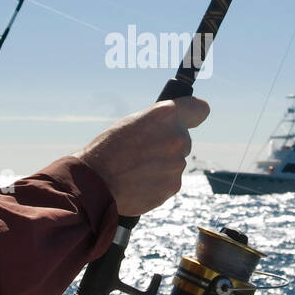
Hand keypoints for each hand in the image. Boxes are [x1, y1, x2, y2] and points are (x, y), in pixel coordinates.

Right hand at [75, 97, 209, 215]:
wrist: (95, 184)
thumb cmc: (107, 150)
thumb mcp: (132, 123)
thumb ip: (158, 122)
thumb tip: (174, 126)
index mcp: (166, 115)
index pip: (200, 109)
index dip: (193, 115)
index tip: (190, 119)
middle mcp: (177, 138)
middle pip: (183, 140)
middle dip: (168, 145)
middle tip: (143, 151)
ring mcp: (177, 164)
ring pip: (175, 162)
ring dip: (161, 166)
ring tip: (136, 169)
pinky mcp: (174, 186)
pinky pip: (170, 181)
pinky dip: (158, 182)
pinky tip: (138, 182)